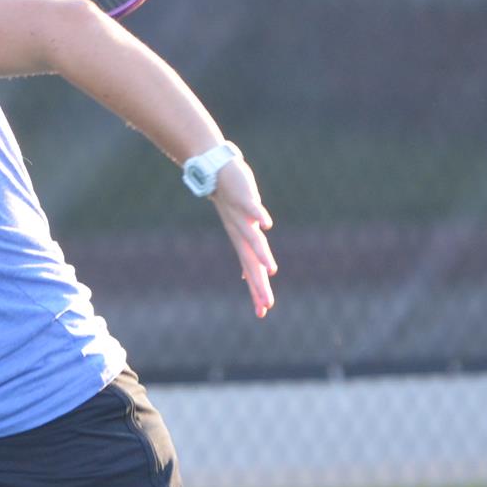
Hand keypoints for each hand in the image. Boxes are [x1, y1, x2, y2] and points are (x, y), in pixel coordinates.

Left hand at [210, 157, 277, 317]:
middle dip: (259, 283)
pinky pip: (253, 208)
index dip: (256, 291)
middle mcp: (240, 233)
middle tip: (267, 304)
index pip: (250, 272)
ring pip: (252, 239)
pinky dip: (259, 216)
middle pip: (251, 263)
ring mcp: (241, 217)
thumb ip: (246, 253)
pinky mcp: (244, 199)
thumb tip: (246, 276)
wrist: (215, 173)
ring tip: (271, 269)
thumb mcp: (240, 232)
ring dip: (261, 253)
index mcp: (241, 242)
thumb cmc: (231, 204)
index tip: (262, 312)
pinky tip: (266, 224)